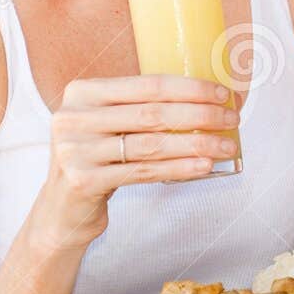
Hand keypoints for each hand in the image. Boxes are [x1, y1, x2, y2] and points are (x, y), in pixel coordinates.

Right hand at [33, 75, 239, 248]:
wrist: (61, 209)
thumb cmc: (97, 158)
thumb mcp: (107, 124)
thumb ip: (140, 107)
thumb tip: (207, 99)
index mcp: (83, 92)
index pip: (147, 84)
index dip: (190, 88)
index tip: (222, 94)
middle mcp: (74, 117)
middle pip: (152, 113)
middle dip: (200, 115)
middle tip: (232, 119)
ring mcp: (75, 150)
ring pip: (151, 144)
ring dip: (196, 144)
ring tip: (225, 145)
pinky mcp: (84, 181)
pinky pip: (143, 172)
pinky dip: (179, 168)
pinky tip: (203, 166)